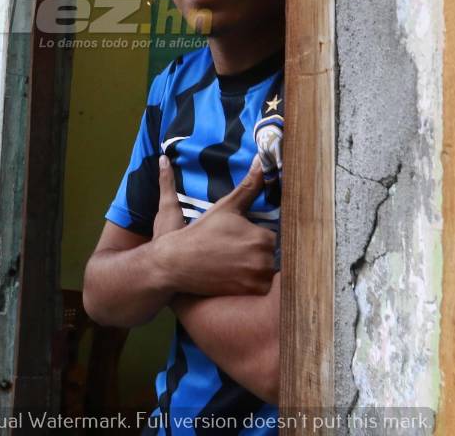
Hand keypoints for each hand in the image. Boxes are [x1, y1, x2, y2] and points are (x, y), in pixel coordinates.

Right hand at [152, 156, 277, 297]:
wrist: (177, 262)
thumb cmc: (201, 232)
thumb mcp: (226, 207)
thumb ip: (249, 186)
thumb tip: (262, 161)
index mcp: (263, 237)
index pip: (277, 235)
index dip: (261, 235)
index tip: (246, 237)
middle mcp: (265, 260)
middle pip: (275, 254)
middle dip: (261, 251)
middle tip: (238, 250)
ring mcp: (258, 280)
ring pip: (270, 270)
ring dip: (259, 267)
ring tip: (236, 262)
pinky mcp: (250, 293)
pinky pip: (264, 287)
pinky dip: (255, 282)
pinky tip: (236, 274)